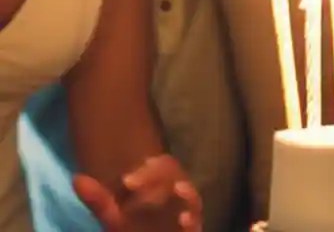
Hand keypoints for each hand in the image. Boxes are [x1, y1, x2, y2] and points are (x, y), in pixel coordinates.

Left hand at [73, 155, 201, 231]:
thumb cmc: (133, 231)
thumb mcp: (113, 218)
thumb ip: (99, 201)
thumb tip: (77, 178)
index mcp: (161, 187)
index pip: (164, 166)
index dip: (150, 170)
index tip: (127, 181)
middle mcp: (178, 197)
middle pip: (178, 176)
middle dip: (161, 177)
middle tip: (137, 185)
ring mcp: (188, 214)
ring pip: (192, 199)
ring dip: (188, 193)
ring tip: (179, 189)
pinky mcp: (193, 230)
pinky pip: (197, 224)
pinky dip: (192, 220)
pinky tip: (183, 219)